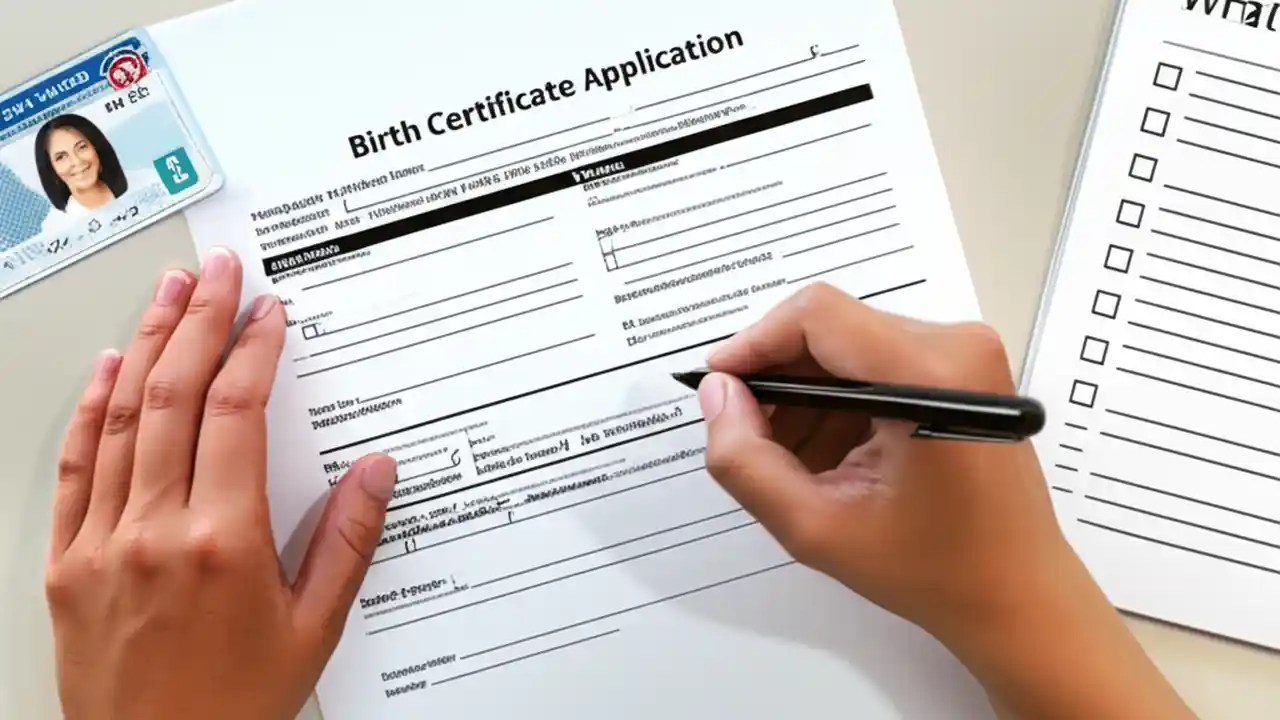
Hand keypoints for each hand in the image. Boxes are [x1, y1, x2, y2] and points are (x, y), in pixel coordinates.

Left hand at [45, 248, 396, 719]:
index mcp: (225, 541)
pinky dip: (90, 412)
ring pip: (121, 419)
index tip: (268, 314)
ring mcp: (103, 543)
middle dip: (201, 322)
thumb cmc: (235, 705)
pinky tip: (108, 370)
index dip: (254, 351)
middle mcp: (157, 531)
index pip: (237, 414)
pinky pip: (74, 470)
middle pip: (175, 396)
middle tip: (217, 273)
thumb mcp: (314, 629)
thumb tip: (377, 470)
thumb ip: (347, 541)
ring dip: (147, 345)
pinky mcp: (66, 563)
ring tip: (168, 294)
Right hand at [697, 283, 1192, 719]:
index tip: (720, 383)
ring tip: (791, 461)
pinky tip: (830, 456)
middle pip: (832, 328)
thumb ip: (747, 461)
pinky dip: (840, 401)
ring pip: (850, 345)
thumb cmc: (934, 570)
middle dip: (779, 379)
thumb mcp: (816, 527)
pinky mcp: (966, 369)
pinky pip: (878, 361)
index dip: (756, 342)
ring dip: (808, 394)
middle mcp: (956, 346)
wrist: (1019, 595)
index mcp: (930, 374)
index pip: (817, 315)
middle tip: (748, 435)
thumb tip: (718, 396)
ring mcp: (967, 354)